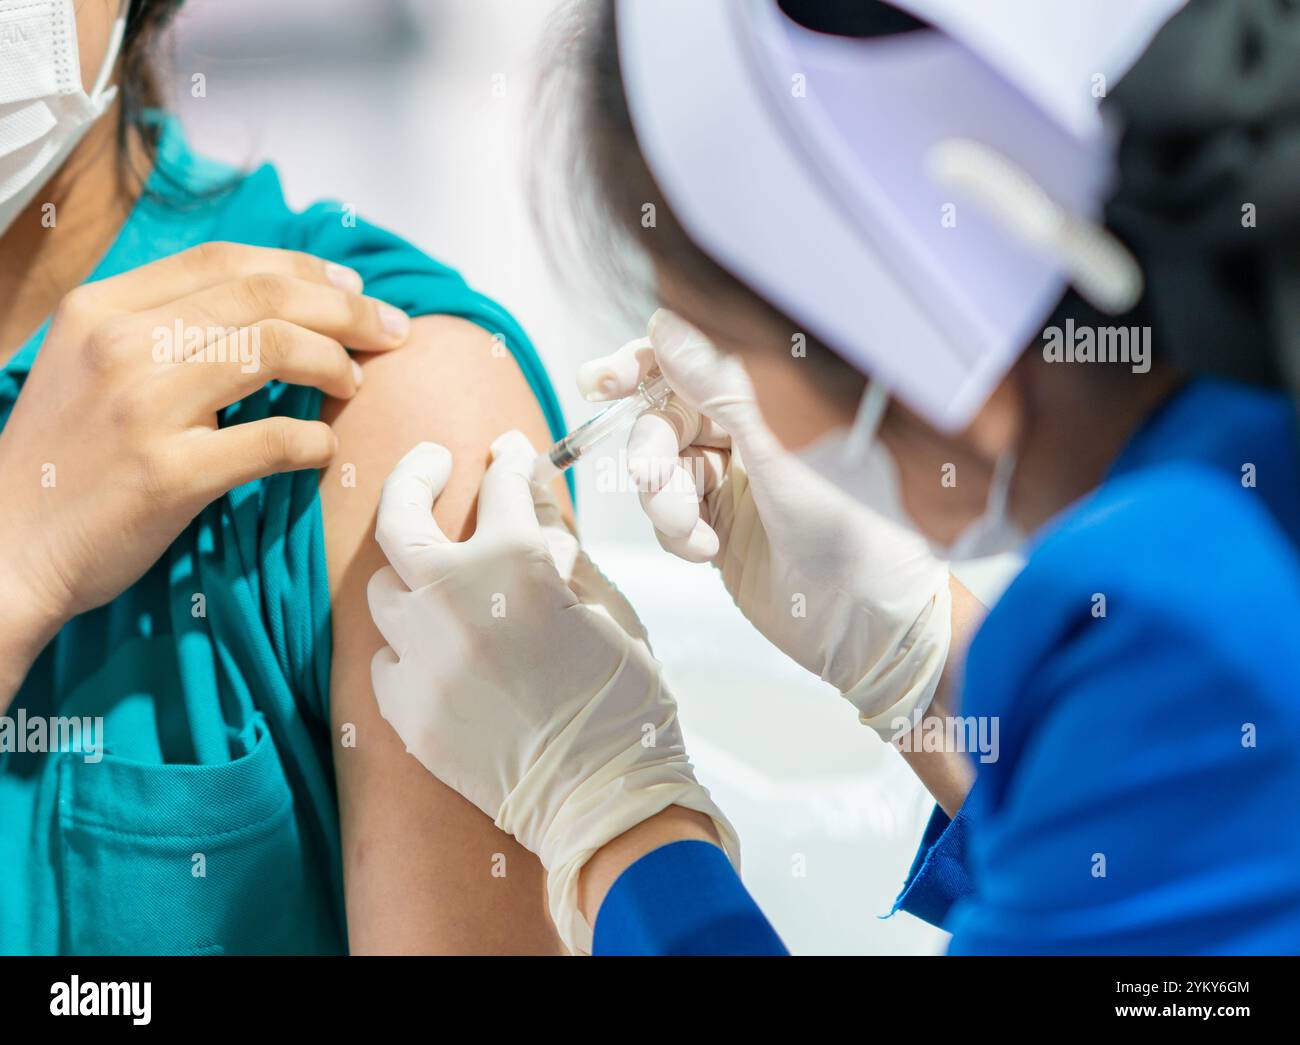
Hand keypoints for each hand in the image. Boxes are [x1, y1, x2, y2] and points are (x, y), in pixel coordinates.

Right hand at [0, 243, 409, 673]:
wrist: (7, 548)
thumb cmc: (64, 461)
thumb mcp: (89, 367)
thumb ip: (162, 330)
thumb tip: (269, 309)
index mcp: (102, 308)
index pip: (225, 261)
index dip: (303, 269)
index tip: (353, 291)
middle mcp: (121, 344)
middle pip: (264, 297)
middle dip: (346, 310)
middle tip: (392, 331)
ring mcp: (143, 408)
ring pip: (275, 351)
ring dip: (335, 365)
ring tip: (355, 385)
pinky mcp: (168, 474)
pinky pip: (273, 440)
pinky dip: (314, 440)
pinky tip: (322, 446)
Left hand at [367, 431, 738, 953]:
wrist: (602, 797)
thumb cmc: (621, 698)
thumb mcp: (605, 606)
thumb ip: (559, 543)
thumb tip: (532, 489)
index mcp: (517, 567)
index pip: (500, 486)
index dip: (508, 461)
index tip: (507, 452)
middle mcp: (453, 603)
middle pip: (400, 517)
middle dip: (413, 477)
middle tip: (432, 464)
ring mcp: (420, 658)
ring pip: (385, 591)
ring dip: (414, 576)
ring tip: (442, 580)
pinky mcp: (404, 709)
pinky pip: (387, 657)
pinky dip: (412, 645)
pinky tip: (442, 652)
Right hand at [578, 310, 951, 737]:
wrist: (867, 617)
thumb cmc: (850, 520)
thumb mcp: (778, 445)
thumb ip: (718, 387)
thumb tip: (664, 324)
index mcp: (772, 399)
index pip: (692, 362)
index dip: (641, 367)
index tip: (602, 383)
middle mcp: (749, 433)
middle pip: (664, 420)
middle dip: (649, 450)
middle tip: (650, 479)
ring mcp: (732, 483)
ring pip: (661, 472)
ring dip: (663, 501)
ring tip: (691, 531)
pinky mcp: (718, 529)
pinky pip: (669, 518)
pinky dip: (677, 534)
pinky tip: (706, 551)